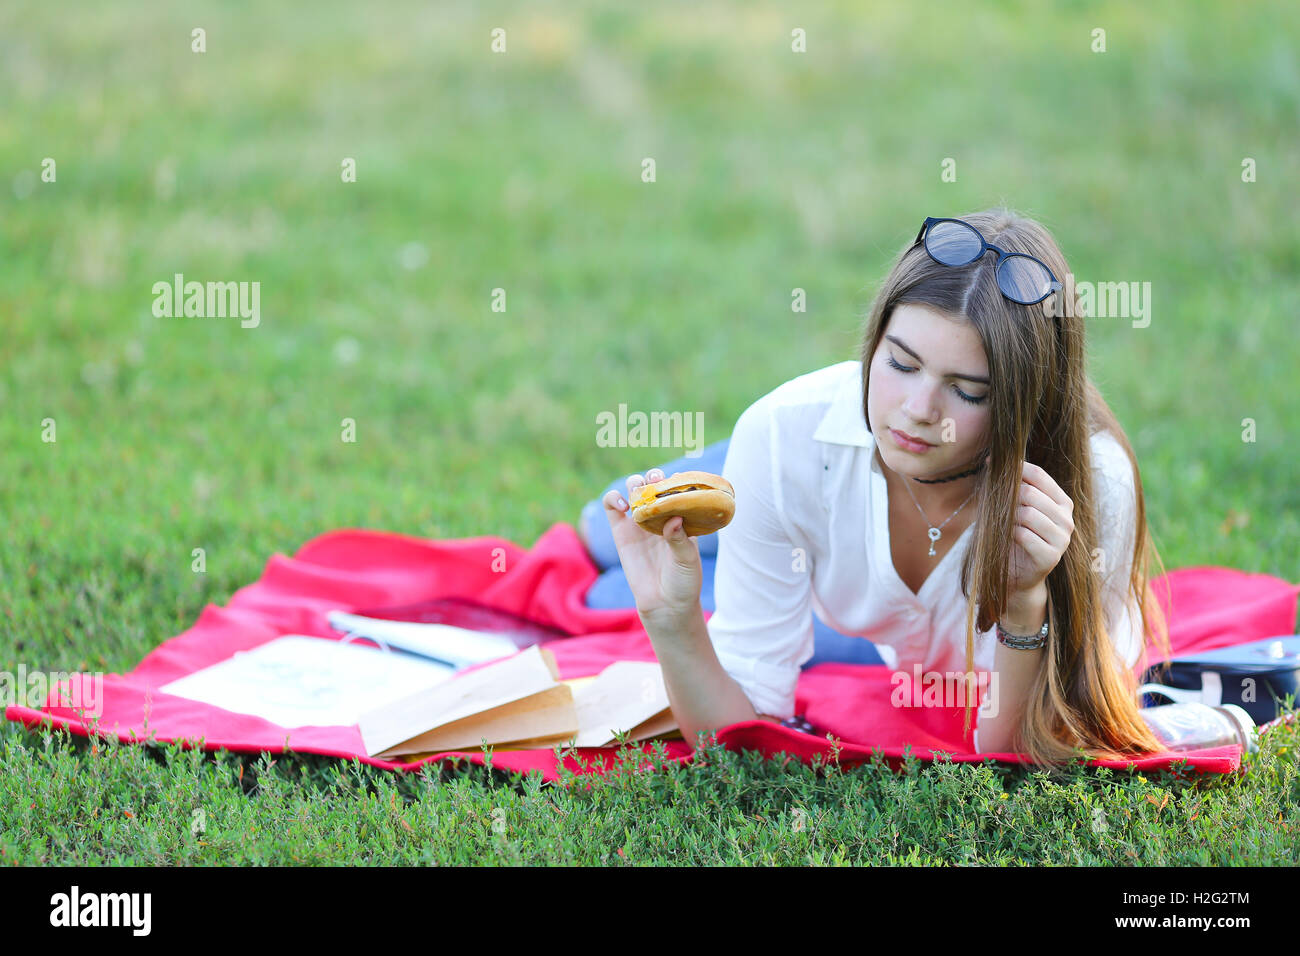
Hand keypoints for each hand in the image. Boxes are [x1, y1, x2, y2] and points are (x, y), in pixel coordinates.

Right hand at [602, 468, 703, 630]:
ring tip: (638, 493)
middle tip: (656, 481)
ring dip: (635, 484)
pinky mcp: (620, 532)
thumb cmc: (683, 581)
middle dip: (654, 477)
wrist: (665, 605)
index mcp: (681, 516)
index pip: (676, 488)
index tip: (676, 482)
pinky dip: (613, 498)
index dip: (675, 480)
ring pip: (633, 490)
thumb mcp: (687, 560)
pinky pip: (611, 507)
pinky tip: (622, 505)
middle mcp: (660, 516)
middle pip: (653, 484)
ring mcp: (639, 523)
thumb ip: (679, 539)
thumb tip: (675, 519)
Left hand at [990, 454, 1074, 595]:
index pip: (1039, 475)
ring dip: (1008, 517)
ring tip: (1003, 524)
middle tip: (996, 503)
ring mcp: (1061, 539)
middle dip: (1008, 495)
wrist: (1017, 576)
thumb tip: (991, 459)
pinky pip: (1023, 535)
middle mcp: (1066, 519)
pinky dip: (1009, 534)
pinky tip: (1008, 538)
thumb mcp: (1014, 508)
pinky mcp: (1050, 557)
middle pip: (1031, 493)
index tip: (992, 465)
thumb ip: (1010, 486)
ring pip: (1027, 513)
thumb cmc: (1013, 537)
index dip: (1015, 468)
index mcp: (1061, 502)